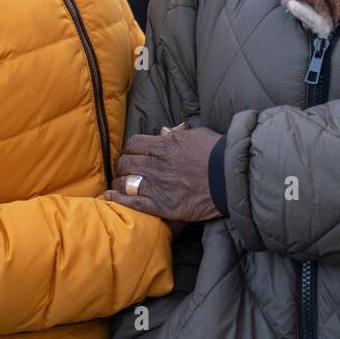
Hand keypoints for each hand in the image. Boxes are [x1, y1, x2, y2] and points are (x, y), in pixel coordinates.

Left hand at [101, 124, 223, 222]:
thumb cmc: (218, 154)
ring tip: (120, 185)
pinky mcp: (161, 205)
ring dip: (120, 182)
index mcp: (164, 145)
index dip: (131, 148)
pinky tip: (109, 198)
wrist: (230, 178)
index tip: (133, 152)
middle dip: (123, 165)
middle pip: (126, 162)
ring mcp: (157, 186)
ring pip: (125, 182)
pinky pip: (133, 202)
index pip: (134, 143)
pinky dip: (118, 200)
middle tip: (126, 169)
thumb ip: (177, 134)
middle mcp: (155, 164)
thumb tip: (164, 133)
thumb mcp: (197, 134)